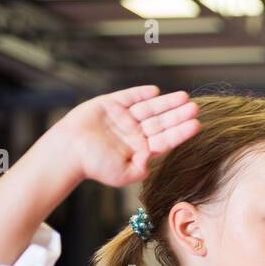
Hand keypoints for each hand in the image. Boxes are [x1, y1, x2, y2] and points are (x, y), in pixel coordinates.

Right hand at [47, 85, 198, 187]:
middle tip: (195, 108)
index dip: (181, 132)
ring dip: (166, 103)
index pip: (167, 139)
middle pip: (162, 122)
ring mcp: (124, 118)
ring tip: (184, 97)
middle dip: (178, 115)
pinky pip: (129, 97)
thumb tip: (152, 159)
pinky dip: (141, 93)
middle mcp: (136, 133)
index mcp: (142, 149)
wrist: (68, 151)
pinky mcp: (110, 105)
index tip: (197, 125)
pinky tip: (156, 91)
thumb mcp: (122, 174)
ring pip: (150, 108)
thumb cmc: (94, 165)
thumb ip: (141, 170)